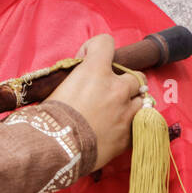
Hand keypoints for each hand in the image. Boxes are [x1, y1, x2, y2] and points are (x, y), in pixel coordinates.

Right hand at [46, 34, 144, 167]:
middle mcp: (117, 88)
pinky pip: (138, 123)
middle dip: (123, 81)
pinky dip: (130, 123)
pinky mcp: (129, 134)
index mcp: (95, 72)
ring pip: (141, 100)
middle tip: (108, 90)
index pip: (105, 43)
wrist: (56, 149)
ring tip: (116, 111)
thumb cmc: (50, 119)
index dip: (94, 48)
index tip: (86, 59)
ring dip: (130, 103)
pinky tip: (115, 128)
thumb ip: (74, 79)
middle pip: (135, 75)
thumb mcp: (57, 89)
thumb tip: (77, 79)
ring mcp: (126, 112)